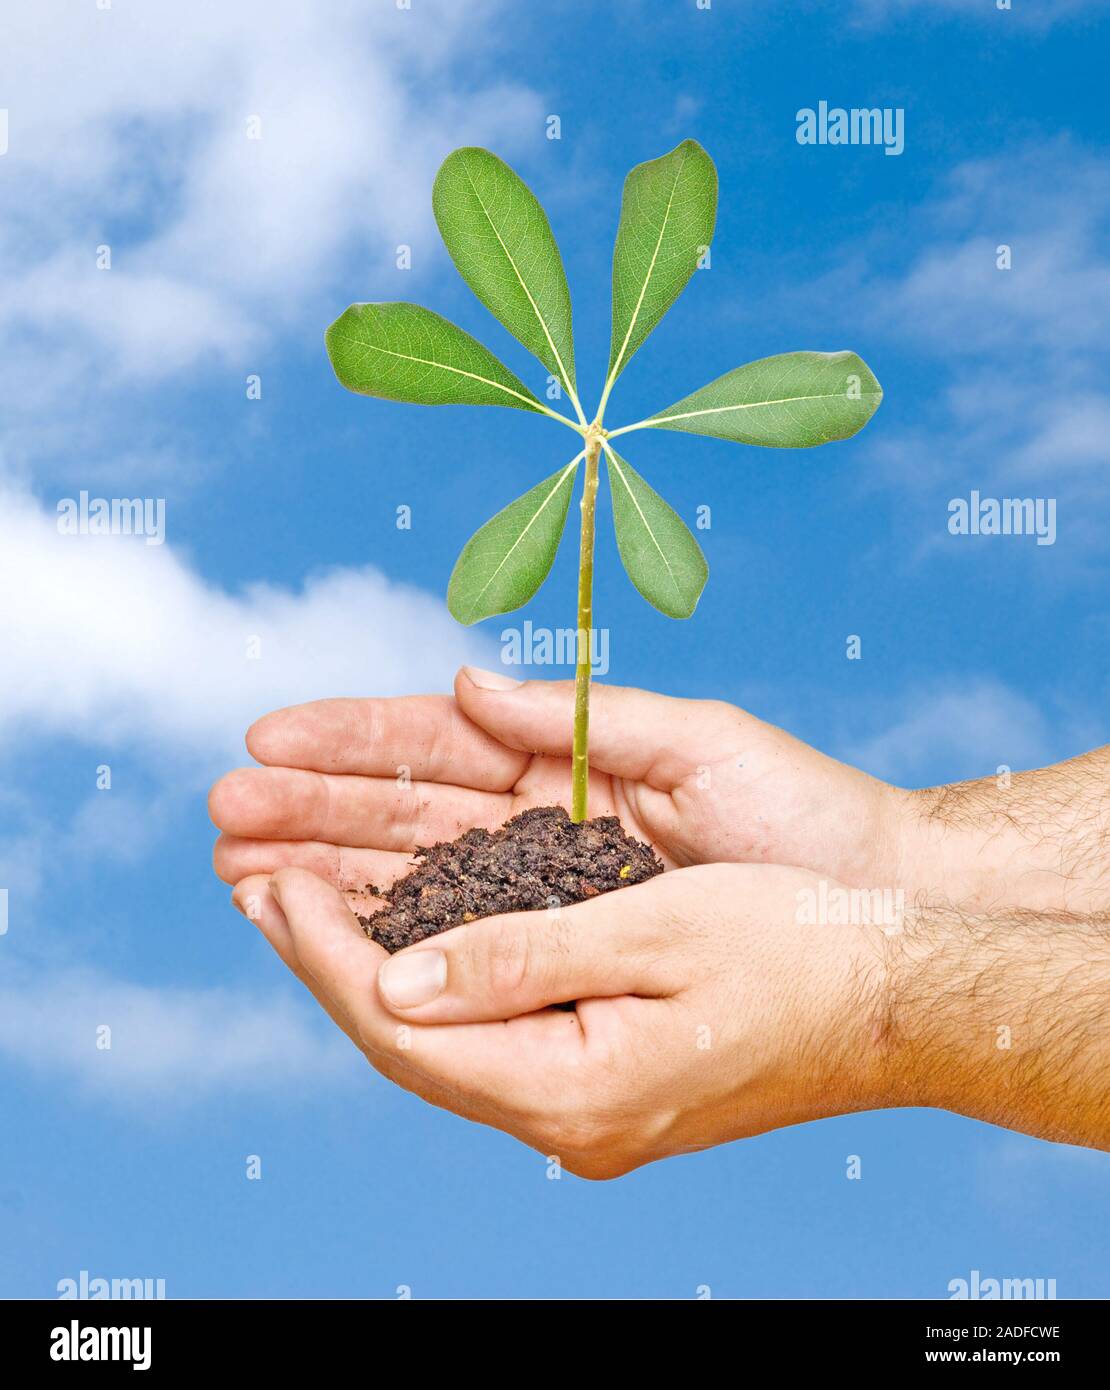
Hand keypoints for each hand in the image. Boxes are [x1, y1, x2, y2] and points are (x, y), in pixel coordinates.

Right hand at [210, 667, 904, 911]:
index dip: (351, 739)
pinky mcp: (567, 956)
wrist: (877, 908)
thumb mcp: (694, 742)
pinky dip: (392, 934)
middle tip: (220, 810)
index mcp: (565, 765)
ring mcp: (549, 897)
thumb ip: (575, 716)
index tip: (267, 734)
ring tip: (238, 865)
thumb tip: (461, 681)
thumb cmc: (803, 813)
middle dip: (312, 810)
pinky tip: (321, 925)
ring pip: (418, 880)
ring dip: (327, 870)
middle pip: (406, 815)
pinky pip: (466, 945)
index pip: (437, 746)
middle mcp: (543, 832)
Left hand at [232, 861, 889, 1177]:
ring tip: (301, 892)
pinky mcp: (604, 1078)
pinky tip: (405, 930)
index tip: (268, 879)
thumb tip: (398, 981)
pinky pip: (489, 1031)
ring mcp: (587, 1108)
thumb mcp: (658, 931)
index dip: (326, 951)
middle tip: (255, 876)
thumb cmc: (798, 947)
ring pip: (442, 1037)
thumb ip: (521, 960)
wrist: (898, 1001)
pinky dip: (435, 974)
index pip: (405, 1026)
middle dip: (326, 956)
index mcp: (577, 1090)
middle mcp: (569, 1120)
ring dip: (370, 962)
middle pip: (406, 1042)